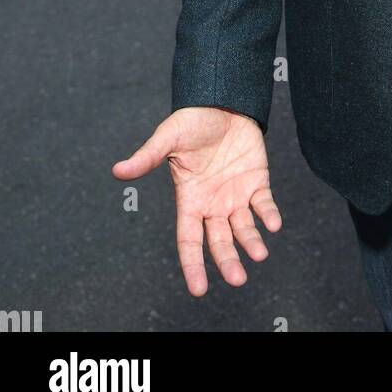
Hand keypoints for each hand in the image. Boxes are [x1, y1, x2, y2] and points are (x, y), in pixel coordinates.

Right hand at [113, 107, 281, 296]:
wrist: (223, 101)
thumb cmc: (192, 121)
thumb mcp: (168, 137)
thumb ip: (147, 157)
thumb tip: (117, 170)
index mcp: (190, 200)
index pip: (189, 240)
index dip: (193, 265)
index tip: (199, 290)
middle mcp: (213, 204)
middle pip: (219, 241)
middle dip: (228, 261)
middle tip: (238, 279)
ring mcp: (235, 194)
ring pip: (244, 228)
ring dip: (251, 242)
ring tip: (259, 254)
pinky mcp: (256, 181)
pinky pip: (264, 204)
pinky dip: (269, 215)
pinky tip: (274, 224)